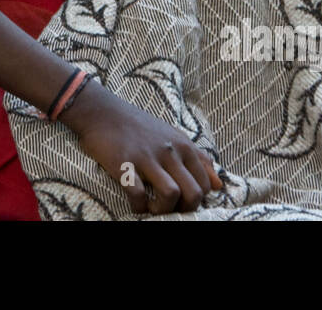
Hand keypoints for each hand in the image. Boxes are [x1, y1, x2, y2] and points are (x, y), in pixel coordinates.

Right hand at [60, 79, 221, 215]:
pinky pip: (139, 196)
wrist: (102, 112)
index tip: (181, 200)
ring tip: (153, 208)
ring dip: (163, 210)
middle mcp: (169, 151)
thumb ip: (198, 159)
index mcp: (183, 145)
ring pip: (172, 195)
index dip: (197, 200)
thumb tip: (220, 185)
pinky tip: (135, 203)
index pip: (206, 184)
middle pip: (194, 193)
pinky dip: (138, 207)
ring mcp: (146, 157)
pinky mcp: (124, 164)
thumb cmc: (139, 126)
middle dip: (185, 209)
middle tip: (170, 208)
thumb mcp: (174, 136)